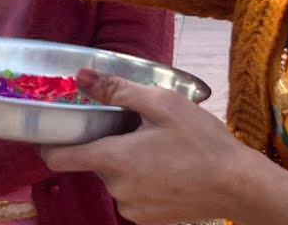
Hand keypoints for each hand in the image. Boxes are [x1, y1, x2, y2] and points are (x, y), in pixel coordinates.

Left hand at [42, 69, 263, 224]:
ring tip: (161, 149)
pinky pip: (133, 194)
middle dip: (111, 143)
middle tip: (141, 128)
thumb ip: (117, 90)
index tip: (57, 128)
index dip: (50, 142)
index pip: (58, 158)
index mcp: (113, 159)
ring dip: (129, 163)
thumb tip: (81, 77)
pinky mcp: (146, 219)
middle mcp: (115, 188)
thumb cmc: (201, 140)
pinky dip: (143, 181)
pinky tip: (169, 170)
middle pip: (95, 161)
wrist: (237, 184)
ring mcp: (131, 208)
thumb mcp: (162, 104)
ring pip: (116, 178)